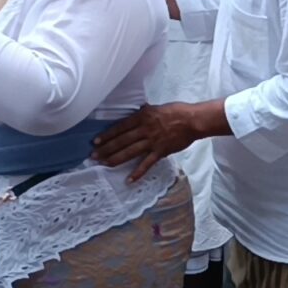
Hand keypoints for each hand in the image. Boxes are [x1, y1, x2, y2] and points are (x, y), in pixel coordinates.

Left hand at [91, 102, 206, 182]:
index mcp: (143, 117)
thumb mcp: (158, 107)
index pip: (121, 127)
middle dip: (106, 149)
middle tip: (93, 156)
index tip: (96, 141)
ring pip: (130, 152)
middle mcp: (145, 129)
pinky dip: (138, 173)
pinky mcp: (160, 151)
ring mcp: (152, 142)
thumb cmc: (178, 111)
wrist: (194, 120)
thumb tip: (139, 109)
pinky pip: (147, 164)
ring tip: (104, 164)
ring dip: (115, 159)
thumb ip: (146, 111)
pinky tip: (129, 180)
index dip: (107, 135)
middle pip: (122, 141)